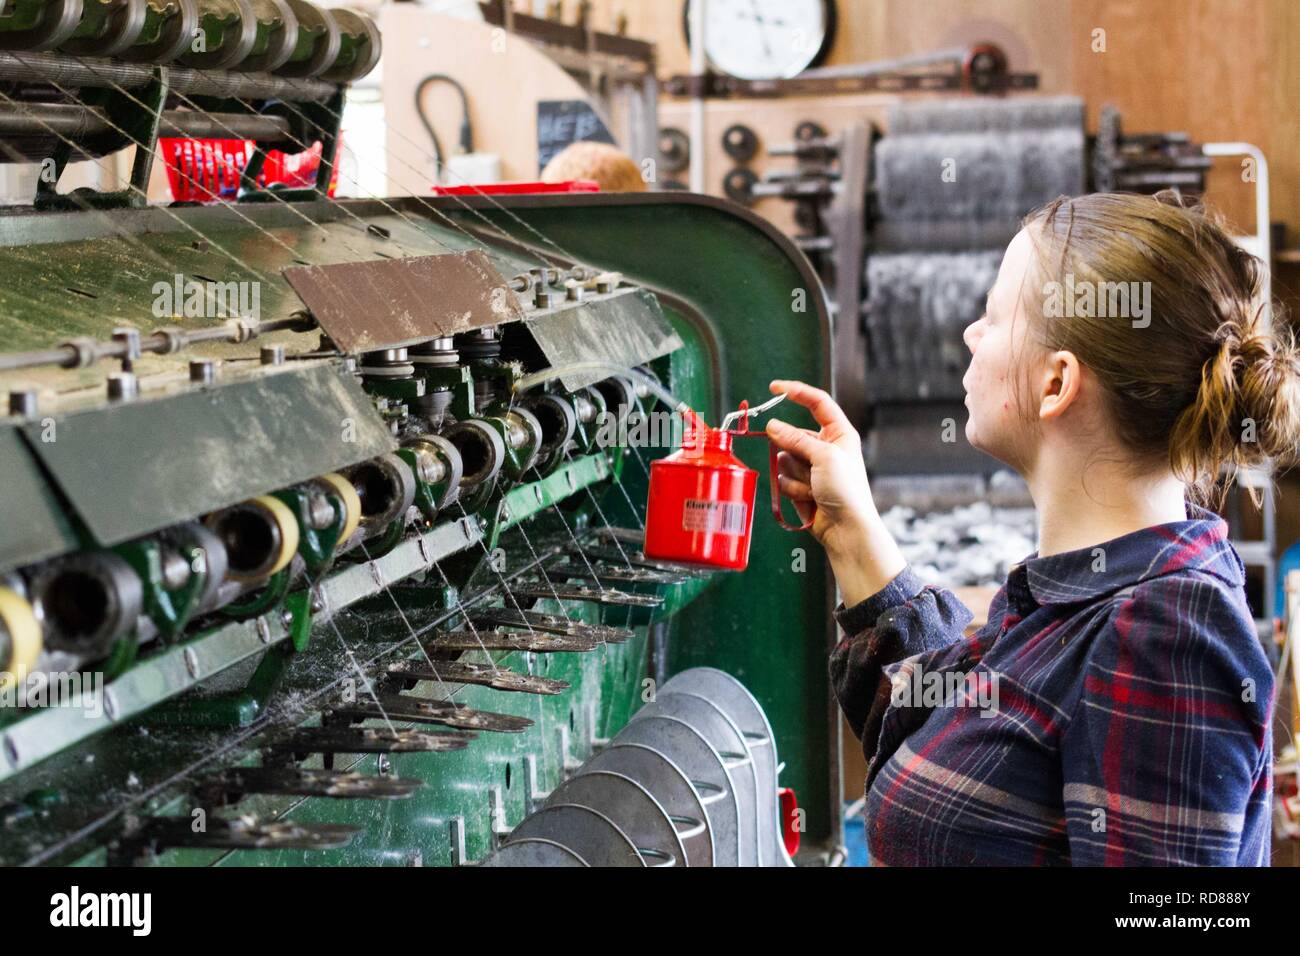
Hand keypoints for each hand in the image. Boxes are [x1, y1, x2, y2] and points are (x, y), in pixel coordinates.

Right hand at [765, 380, 904, 605]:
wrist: (846, 529)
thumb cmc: (846, 490)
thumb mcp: (824, 457)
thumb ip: (796, 439)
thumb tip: (772, 426)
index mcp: (839, 433)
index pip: (817, 402)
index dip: (796, 391)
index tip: (774, 387)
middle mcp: (825, 447)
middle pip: (794, 433)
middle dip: (791, 448)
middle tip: (803, 462)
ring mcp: (812, 467)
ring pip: (784, 457)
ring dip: (794, 474)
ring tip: (812, 488)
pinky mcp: (800, 485)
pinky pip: (782, 478)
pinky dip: (792, 488)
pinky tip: (808, 499)